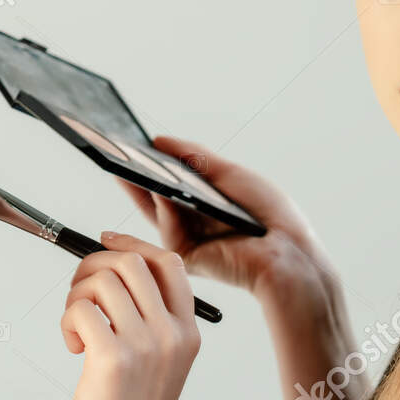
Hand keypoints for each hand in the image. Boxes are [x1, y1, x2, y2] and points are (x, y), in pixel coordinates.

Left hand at [61, 234, 200, 399]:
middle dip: (92, 267)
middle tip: (80, 296)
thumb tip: (115, 268)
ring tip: (76, 327)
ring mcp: (145, 346)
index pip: (168, 262)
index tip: (103, 243)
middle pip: (130, 262)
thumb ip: (150, 320)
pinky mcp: (113, 359)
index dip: (131, 243)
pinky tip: (73, 346)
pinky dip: (67, 320)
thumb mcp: (160, 362)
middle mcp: (172, 334)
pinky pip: (80, 309)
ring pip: (101, 281)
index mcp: (188, 331)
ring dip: (76, 297)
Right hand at [108, 133, 336, 303]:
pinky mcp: (187, 257)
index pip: (173, 183)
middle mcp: (197, 224)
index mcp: (210, 205)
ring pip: (156, 211)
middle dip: (135, 175)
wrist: (285, 251)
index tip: (133, 145)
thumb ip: (194, 158)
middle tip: (113, 153)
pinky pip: (168, 227)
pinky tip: (161, 189)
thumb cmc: (269, 215)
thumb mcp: (230, 175)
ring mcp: (190, 242)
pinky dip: (166, 207)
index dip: (153, 166)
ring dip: (142, 187)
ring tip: (125, 164)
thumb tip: (160, 141)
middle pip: (156, 197)